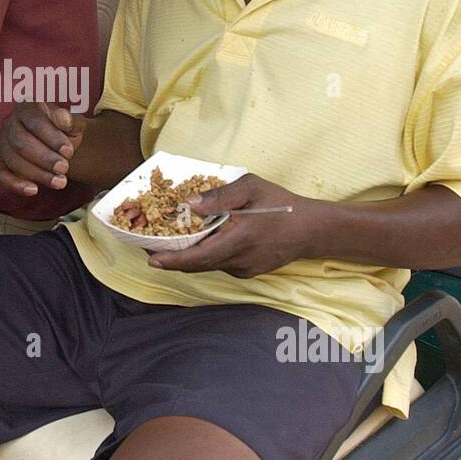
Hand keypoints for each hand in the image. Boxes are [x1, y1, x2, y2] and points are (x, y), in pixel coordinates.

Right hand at [0, 102, 85, 195]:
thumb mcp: (73, 124)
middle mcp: (9, 124)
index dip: (51, 137)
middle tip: (64, 168)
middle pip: (21, 143)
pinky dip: (16, 185)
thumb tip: (63, 118)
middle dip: (44, 158)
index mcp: (26, 108)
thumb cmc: (64, 132)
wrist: (57, 146)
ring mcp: (2, 144)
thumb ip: (70, 120)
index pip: (35, 121)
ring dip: (37, 174)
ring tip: (59, 182)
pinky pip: (1, 176)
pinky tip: (34, 191)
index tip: (69, 151)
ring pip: (13, 161)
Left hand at [146, 173, 321, 277]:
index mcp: (239, 239)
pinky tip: (201, 242)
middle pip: (198, 265)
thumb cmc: (281, 204)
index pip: (198, 257)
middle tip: (150, 248)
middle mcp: (239, 260)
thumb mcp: (251, 188)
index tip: (151, 258)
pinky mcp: (248, 271)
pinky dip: (206, 255)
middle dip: (172, 259)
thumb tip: (189, 203)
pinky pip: (220, 264)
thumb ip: (219, 196)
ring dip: (188, 257)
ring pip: (208, 265)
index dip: (172, 260)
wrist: (311, 229)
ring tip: (169, 243)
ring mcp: (244, 269)